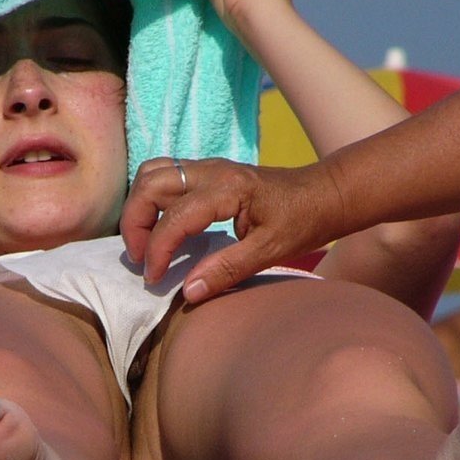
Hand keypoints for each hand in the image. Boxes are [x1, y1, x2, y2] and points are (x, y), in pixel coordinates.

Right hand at [120, 157, 339, 301]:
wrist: (324, 194)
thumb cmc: (302, 221)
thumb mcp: (270, 251)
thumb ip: (227, 270)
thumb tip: (188, 292)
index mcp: (227, 189)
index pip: (174, 217)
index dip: (158, 250)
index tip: (155, 279)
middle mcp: (211, 170)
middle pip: (150, 183)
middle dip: (135, 222)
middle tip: (142, 259)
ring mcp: (207, 167)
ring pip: (152, 173)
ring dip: (140, 207)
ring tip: (147, 243)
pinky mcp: (207, 172)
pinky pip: (165, 176)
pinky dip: (152, 200)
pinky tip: (162, 229)